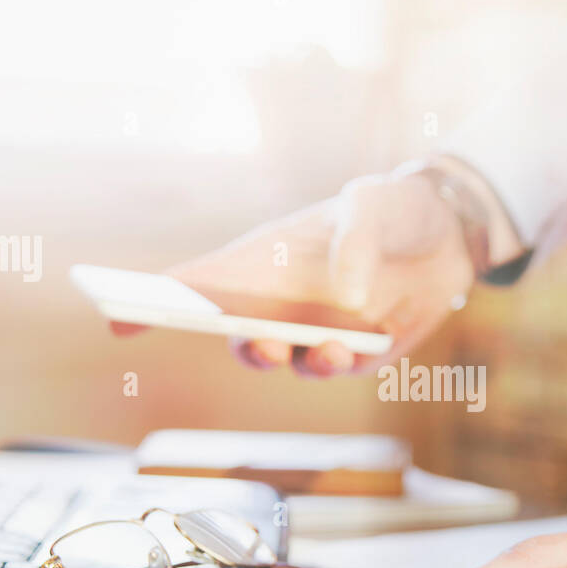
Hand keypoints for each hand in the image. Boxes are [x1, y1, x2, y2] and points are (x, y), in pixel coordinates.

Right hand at [118, 170, 474, 376]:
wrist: (450, 234)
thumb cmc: (392, 208)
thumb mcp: (373, 200)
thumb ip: (356, 238)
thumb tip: (345, 298)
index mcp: (264, 259)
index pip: (198, 284)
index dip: (155, 300)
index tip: (116, 315)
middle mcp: (280, 301)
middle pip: (234, 335)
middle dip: (237, 343)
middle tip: (254, 340)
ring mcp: (315, 331)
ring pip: (282, 360)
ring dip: (289, 358)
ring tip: (319, 347)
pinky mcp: (357, 354)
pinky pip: (334, 367)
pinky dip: (333, 362)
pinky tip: (343, 347)